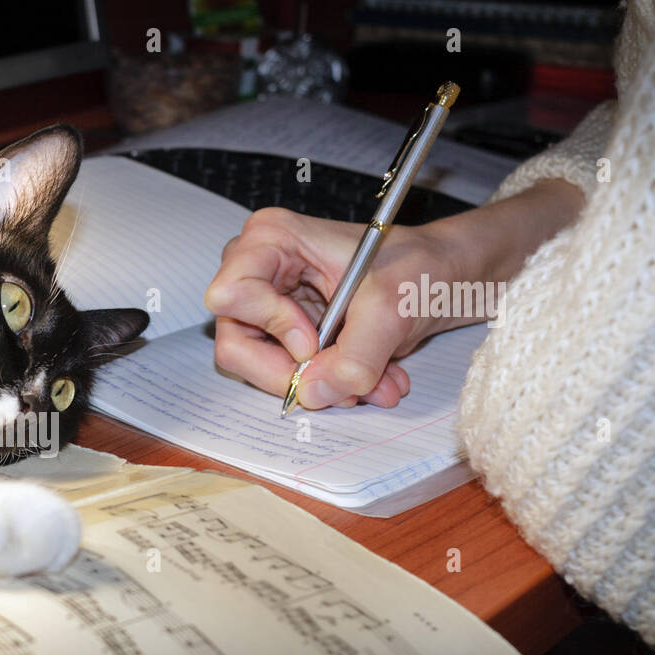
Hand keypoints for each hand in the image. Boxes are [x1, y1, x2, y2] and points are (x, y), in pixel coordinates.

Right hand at [205, 206, 455, 408]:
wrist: (442, 277)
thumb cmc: (418, 267)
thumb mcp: (392, 309)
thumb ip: (355, 357)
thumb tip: (312, 395)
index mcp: (272, 240)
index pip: (231, 295)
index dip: (270, 325)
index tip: (314, 341)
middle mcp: (259, 272)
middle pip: (237, 342)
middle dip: (293, 373)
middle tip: (342, 383)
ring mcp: (267, 306)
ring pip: (259, 367)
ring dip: (318, 386)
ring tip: (371, 384)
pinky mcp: (284, 335)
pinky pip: (285, 374)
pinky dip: (327, 386)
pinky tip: (367, 380)